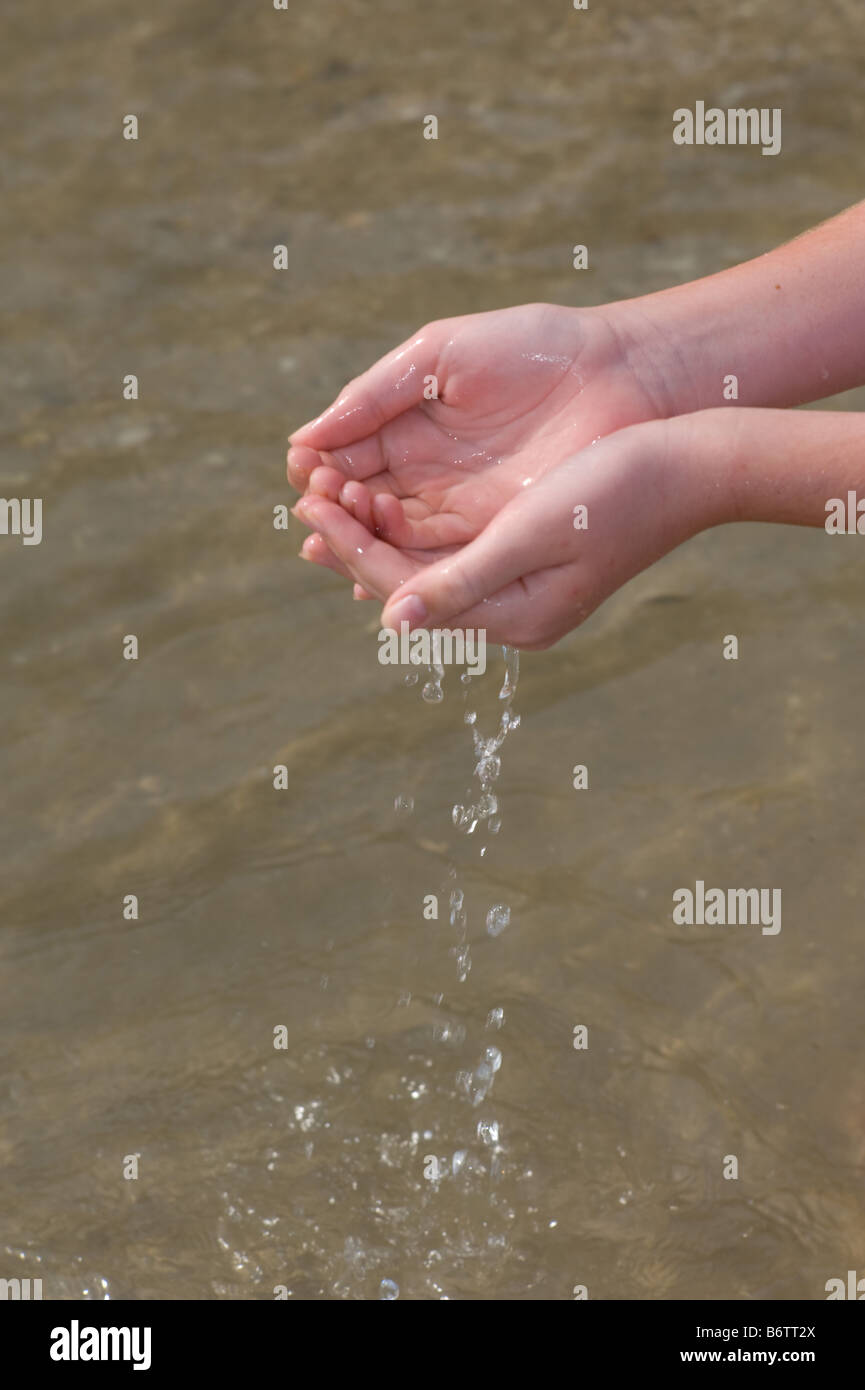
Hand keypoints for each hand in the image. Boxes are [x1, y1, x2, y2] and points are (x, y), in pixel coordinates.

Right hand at [287, 302, 670, 580]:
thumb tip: (306, 437)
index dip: (321, 469)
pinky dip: (402, 574)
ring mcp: (460, 510)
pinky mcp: (494, 539)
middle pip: (362, 507)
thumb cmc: (533, 350)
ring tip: (330, 539)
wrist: (620, 375)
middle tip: (314, 513)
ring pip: (393, 541)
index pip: (348, 459)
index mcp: (409, 426)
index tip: (307, 471)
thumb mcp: (440, 356)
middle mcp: (428, 475)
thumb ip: (374, 395)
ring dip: (358, 544)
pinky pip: (438, 567)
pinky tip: (370, 575)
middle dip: (332, 512)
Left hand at [293, 413, 735, 649]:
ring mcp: (522, 592)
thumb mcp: (531, 534)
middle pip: (410, 588)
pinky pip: (452, 556)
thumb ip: (460, 581)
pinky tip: (383, 509)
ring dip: (378, 538)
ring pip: (427, 570)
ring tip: (327, 504)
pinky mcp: (530, 564)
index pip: (406, 592)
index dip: (351, 549)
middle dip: (354, 546)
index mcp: (512, 616)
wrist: (689, 467)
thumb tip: (391, 621)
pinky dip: (413, 532)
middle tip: (301, 504)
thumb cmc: (616, 492)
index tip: (307, 506)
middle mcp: (512, 615)